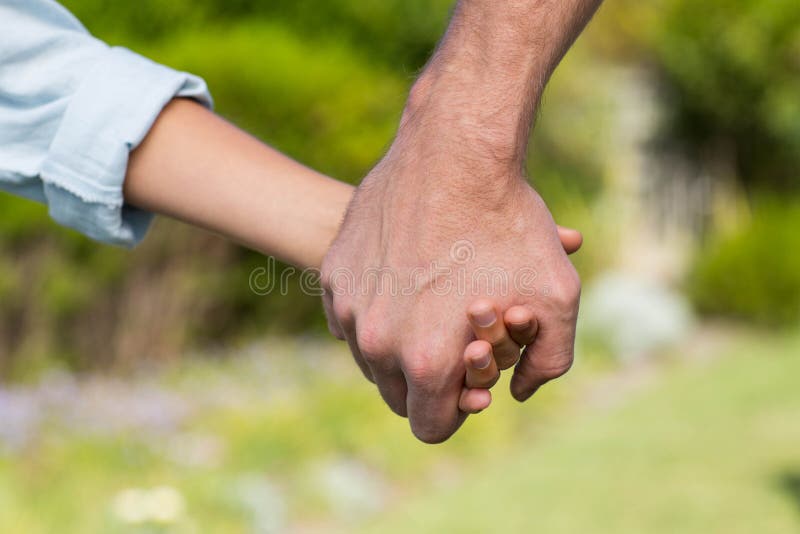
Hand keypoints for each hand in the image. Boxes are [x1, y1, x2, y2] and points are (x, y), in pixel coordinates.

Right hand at [321, 116, 580, 442]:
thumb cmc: (509, 223)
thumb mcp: (558, 297)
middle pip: (398, 396)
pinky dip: (378, 312)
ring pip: (372, 358)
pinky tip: (407, 280)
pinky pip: (352, 318)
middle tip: (456, 343)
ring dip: (401, 347)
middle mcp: (377, 342)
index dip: (457, 410)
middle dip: (430, 382)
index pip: (431, 425)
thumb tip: (516, 392)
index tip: (471, 381)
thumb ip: (548, 362)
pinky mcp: (334, 275)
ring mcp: (349, 306)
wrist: (454, 151)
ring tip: (433, 305)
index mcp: (427, 361)